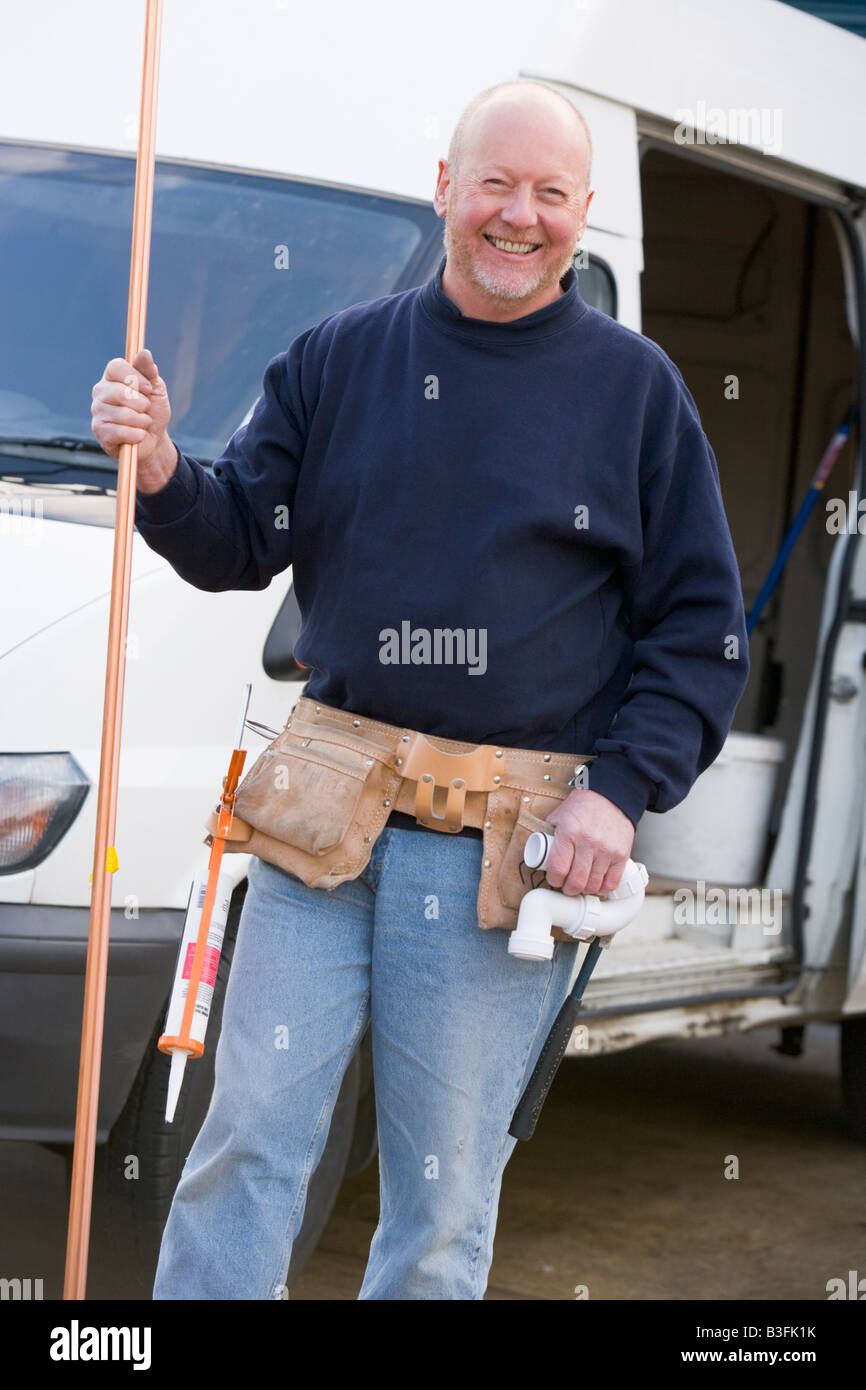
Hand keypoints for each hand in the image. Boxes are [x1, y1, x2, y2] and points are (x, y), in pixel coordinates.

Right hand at [91, 348, 175, 491]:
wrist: (153, 439)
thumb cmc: (153, 411)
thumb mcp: (156, 389)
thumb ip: (149, 371)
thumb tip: (144, 353)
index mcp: (112, 377)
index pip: (115, 367)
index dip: (135, 377)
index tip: (148, 389)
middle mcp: (101, 391)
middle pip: (119, 392)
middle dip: (141, 404)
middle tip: (146, 409)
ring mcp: (97, 411)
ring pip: (122, 414)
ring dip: (141, 421)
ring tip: (143, 423)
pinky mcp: (99, 430)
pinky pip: (120, 431)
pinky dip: (136, 435)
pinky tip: (138, 435)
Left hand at [542, 788, 634, 896]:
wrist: (611, 796)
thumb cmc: (584, 806)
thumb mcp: (558, 816)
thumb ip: (549, 835)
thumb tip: (539, 854)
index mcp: (569, 833)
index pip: (558, 869)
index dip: (554, 880)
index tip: (554, 879)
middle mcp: (588, 843)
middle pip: (576, 881)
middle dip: (568, 889)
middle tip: (566, 886)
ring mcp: (607, 850)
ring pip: (593, 885)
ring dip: (585, 890)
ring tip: (581, 884)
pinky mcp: (621, 854)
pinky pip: (612, 882)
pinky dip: (602, 888)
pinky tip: (597, 884)